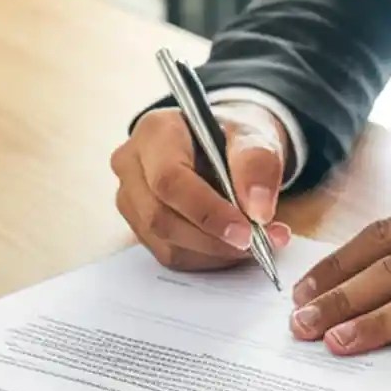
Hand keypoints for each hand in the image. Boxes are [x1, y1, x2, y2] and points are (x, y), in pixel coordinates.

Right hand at [111, 102, 292, 269]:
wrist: (223, 145)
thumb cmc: (233, 136)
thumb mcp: (256, 134)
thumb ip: (258, 164)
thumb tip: (259, 211)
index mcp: (155, 132)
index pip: (169, 180)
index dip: (207, 212)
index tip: (246, 231)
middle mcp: (132, 165)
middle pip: (161, 218)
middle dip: (215, 239)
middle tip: (260, 243)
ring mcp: (131, 199)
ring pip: (166, 243)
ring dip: (215, 252)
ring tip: (256, 243)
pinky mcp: (140, 226)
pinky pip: (171, 255)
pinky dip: (208, 258)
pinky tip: (233, 245)